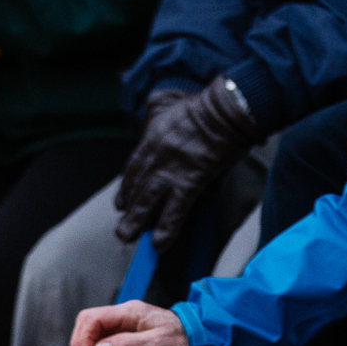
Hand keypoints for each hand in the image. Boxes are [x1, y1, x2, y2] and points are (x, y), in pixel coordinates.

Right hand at [70, 301, 188, 345]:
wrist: (198, 338)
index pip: (94, 319)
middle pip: (89, 320)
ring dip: (85, 343)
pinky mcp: (128, 329)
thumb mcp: (155, 344)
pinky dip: (95, 344)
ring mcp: (125, 320)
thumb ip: (126, 344)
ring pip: (94, 327)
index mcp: (130, 312)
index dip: (83, 338)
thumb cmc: (181, 340)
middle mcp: (125, 313)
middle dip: (80, 340)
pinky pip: (104, 333)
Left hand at [114, 82, 259, 245]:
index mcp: (151, 135)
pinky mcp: (189, 180)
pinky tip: (159, 244)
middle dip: (128, 209)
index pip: (133, 166)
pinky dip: (166, 227)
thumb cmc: (204, 105)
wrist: (225, 110)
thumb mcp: (169, 101)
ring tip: (127, 238)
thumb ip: (156, 112)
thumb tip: (152, 119)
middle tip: (122, 229)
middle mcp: (156, 154)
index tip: (121, 203)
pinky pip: (175, 208)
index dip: (126, 188)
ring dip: (136, 221)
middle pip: (137, 186)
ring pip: (148, 199)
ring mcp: (171, 168)